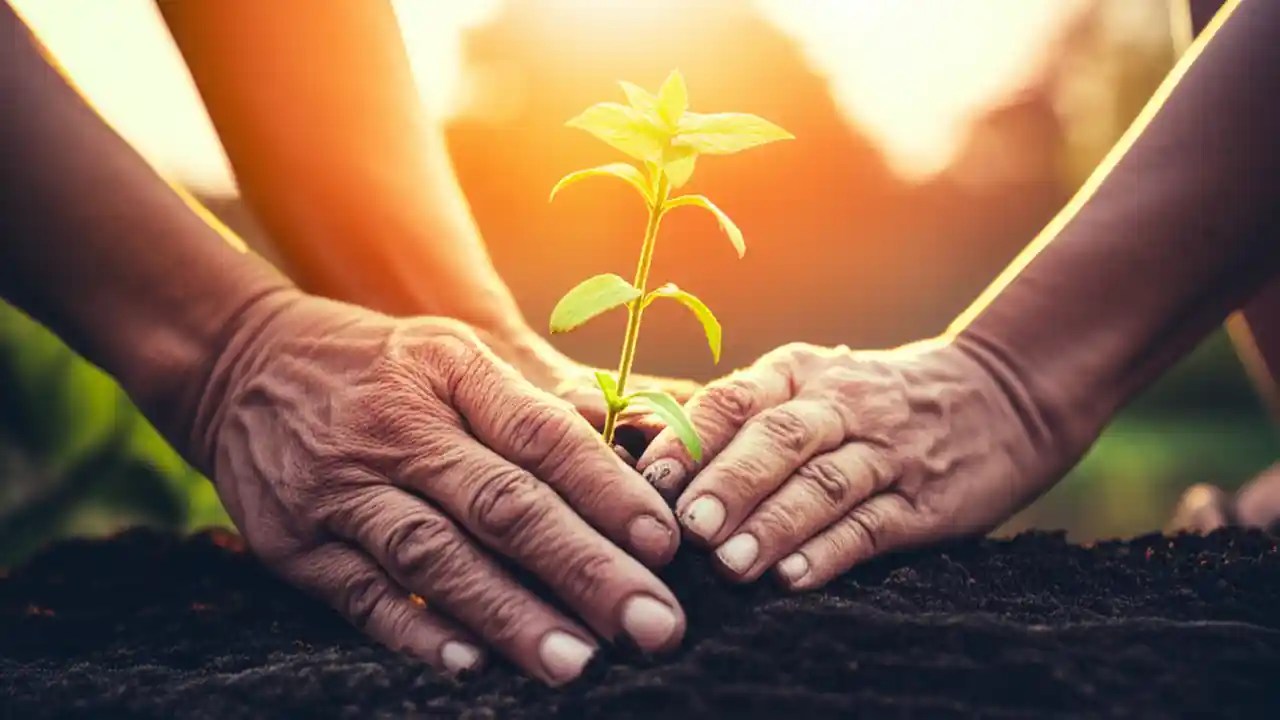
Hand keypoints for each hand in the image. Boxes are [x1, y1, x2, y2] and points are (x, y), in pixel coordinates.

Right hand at [194, 292, 684, 684]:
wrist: (242, 362)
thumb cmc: (377, 366)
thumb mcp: (451, 352)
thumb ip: (527, 403)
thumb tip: (619, 443)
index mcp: (450, 376)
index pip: (542, 438)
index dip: (608, 492)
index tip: (665, 546)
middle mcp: (398, 432)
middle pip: (502, 505)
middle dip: (584, 569)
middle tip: (651, 624)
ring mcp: (341, 490)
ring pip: (435, 557)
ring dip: (510, 613)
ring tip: (577, 661)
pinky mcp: (294, 544)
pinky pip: (360, 596)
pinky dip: (414, 632)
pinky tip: (471, 664)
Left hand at [637, 339, 1087, 589]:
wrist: (995, 397)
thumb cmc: (865, 402)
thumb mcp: (804, 385)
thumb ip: (734, 416)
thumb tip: (634, 448)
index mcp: (796, 374)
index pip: (734, 399)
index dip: (689, 439)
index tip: (646, 478)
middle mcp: (838, 405)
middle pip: (779, 439)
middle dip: (729, 483)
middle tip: (686, 528)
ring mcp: (885, 452)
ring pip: (824, 484)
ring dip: (774, 524)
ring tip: (730, 565)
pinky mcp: (924, 501)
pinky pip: (873, 526)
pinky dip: (830, 552)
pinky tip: (792, 578)